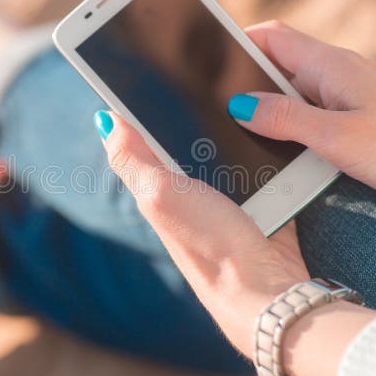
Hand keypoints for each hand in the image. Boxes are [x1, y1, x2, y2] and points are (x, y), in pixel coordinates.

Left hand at [95, 111, 375, 375]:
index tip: (143, 82)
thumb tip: (104, 120)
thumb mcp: (162, 194)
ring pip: (224, 162)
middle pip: (186, 151)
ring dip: (232, 139)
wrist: (268, 292)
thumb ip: (134, 159)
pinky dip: (262, 161)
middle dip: (192, 122)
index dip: (140, 116)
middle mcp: (188, 202)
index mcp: (159, 195)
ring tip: (239, 106)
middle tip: (198, 85)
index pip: (142, 147)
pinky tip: (271, 140)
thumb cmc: (210, 245)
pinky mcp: (259, 213)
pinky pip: (258, 177)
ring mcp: (225, 209)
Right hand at [231, 21, 375, 218]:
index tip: (209, 61)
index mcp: (332, 66)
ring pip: (300, 97)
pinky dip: (298, 133)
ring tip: (246, 138)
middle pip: (281, 68)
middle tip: (218, 111)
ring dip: (275, 115)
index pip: (273, 36)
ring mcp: (354, 100)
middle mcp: (341, 76)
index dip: (239, 43)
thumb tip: (240, 104)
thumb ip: (284, 119)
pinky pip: (319, 120)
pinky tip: (288, 158)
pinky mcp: (366, 124)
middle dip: (249, 86)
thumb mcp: (335, 136)